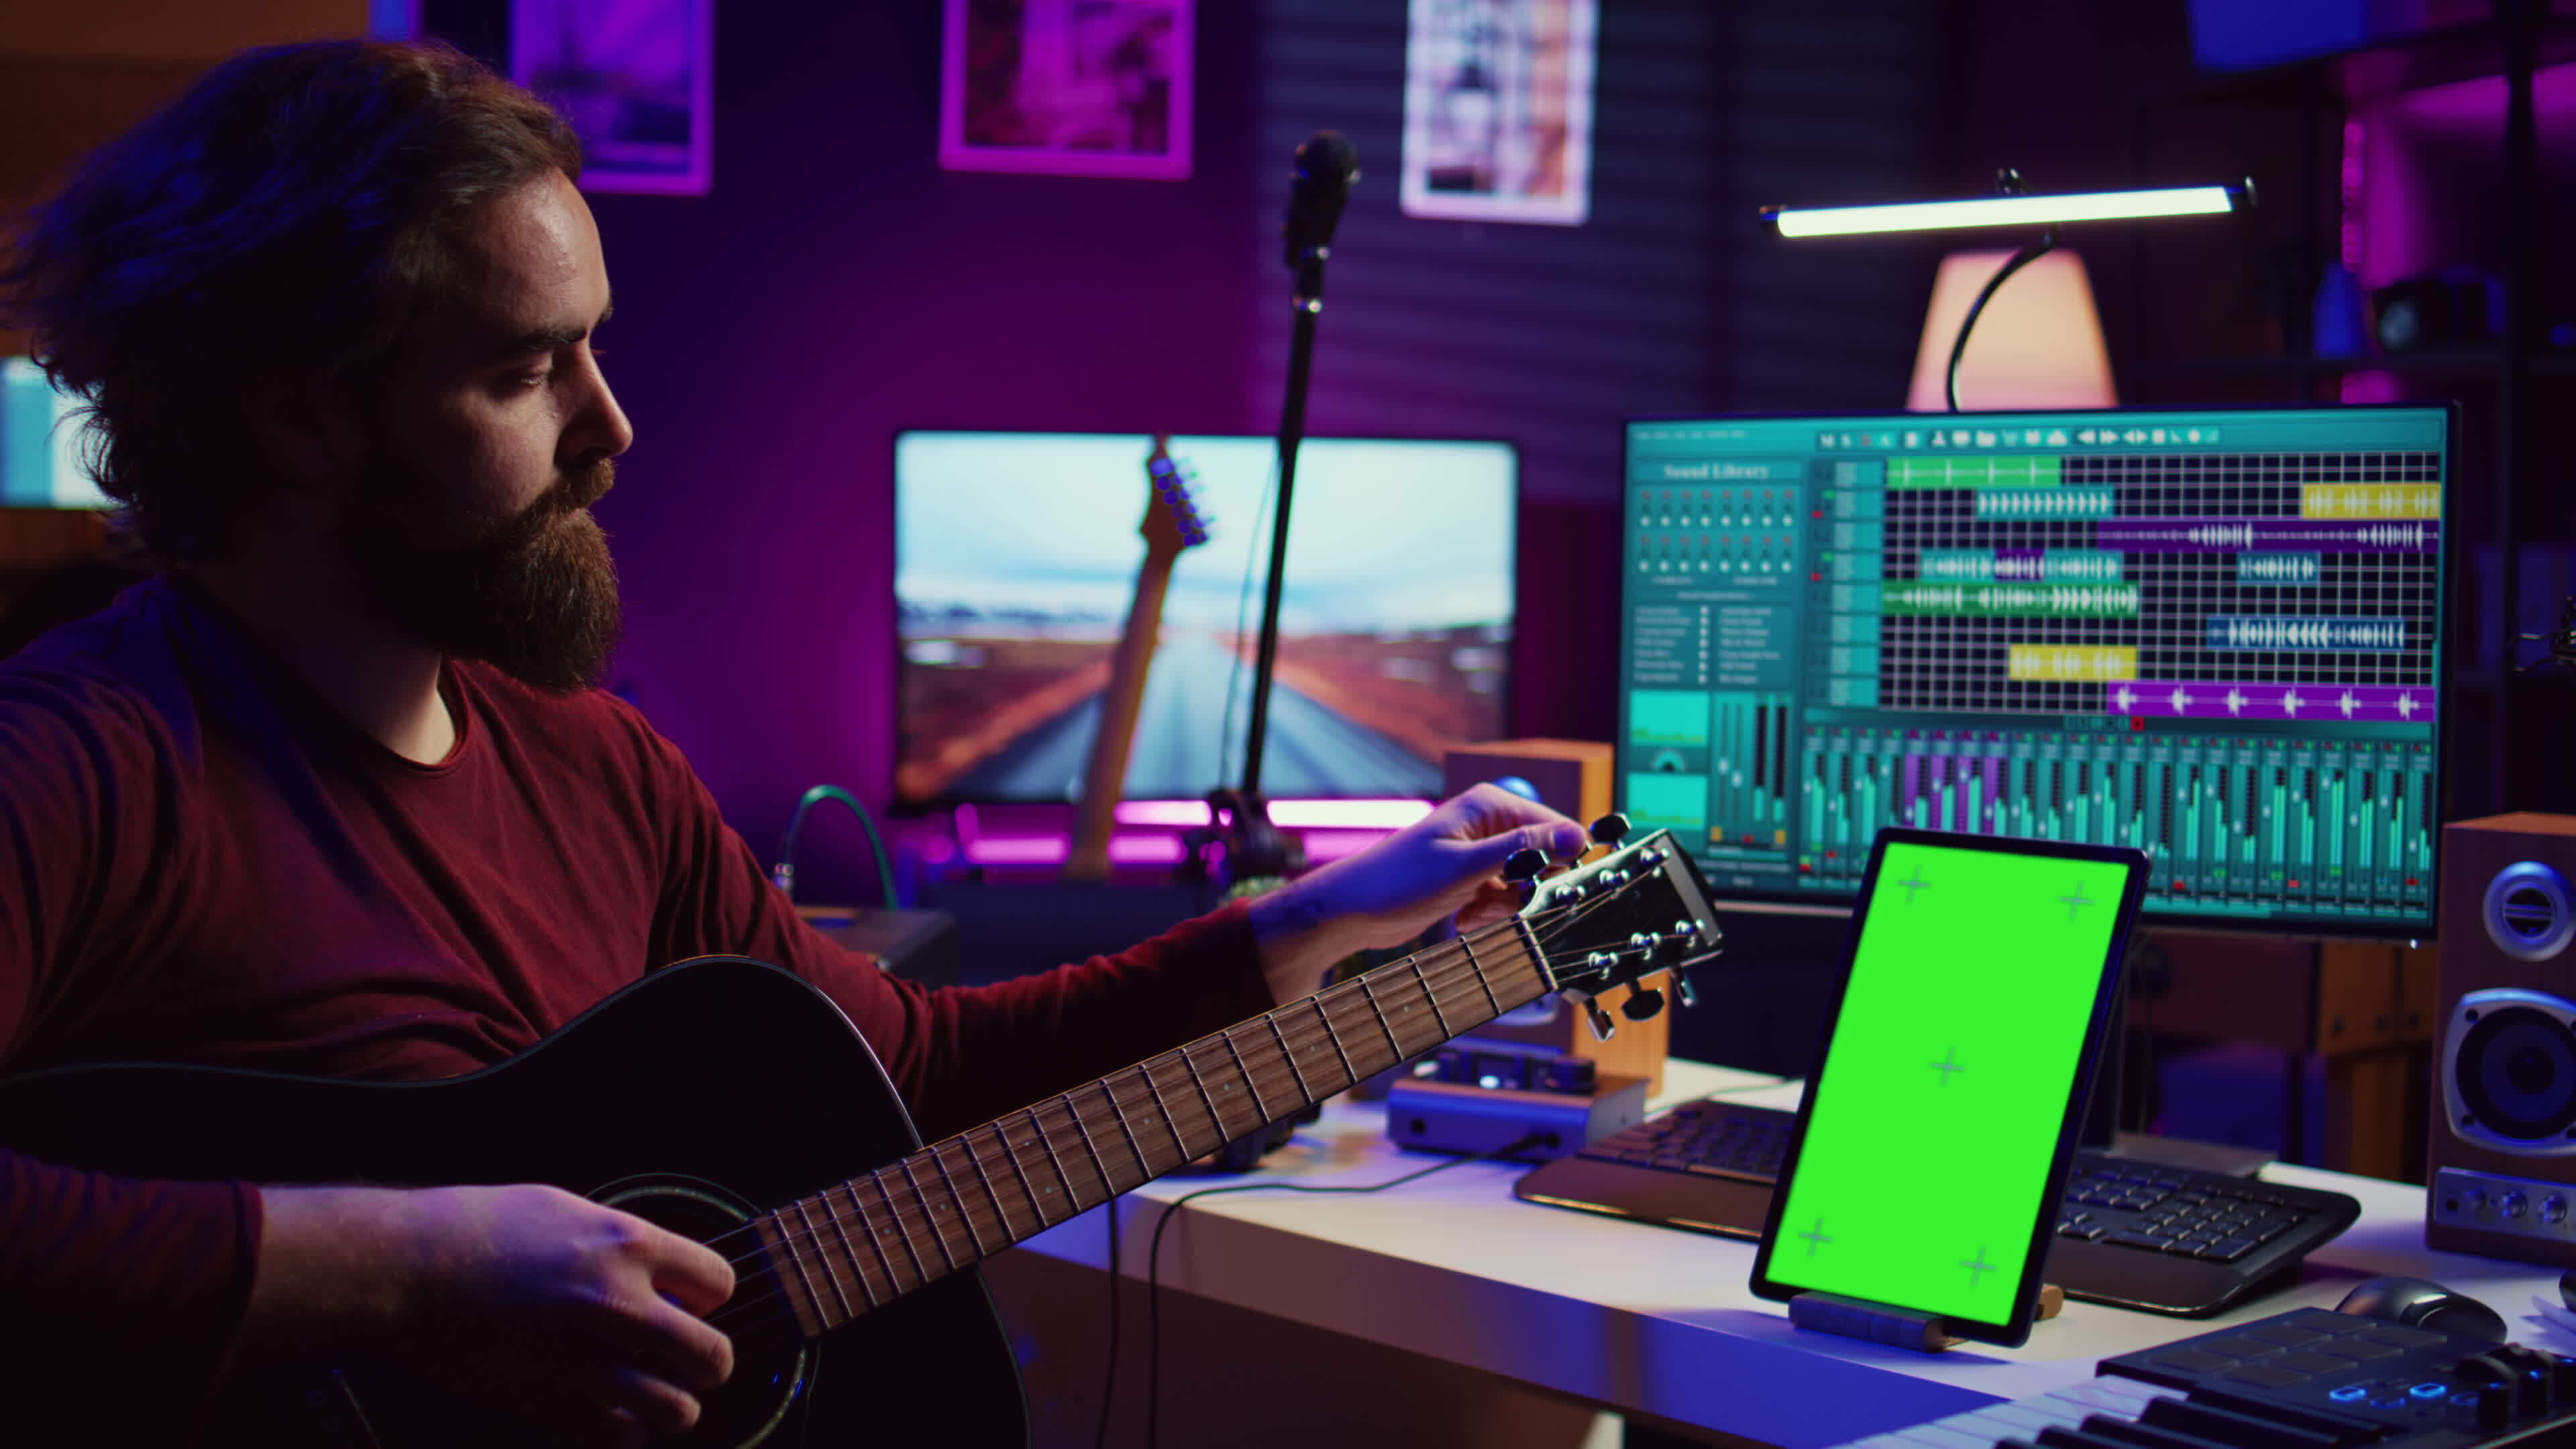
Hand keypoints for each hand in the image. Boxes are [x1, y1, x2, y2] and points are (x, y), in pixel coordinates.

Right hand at [239, 1182, 735, 1444]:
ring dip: (672, 1404)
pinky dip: (623, 1431)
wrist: (405, 1268)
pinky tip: (611, 1412)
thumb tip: (665, 1275)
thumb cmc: (480, 1227)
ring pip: (676, 1410)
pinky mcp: (545, 1401)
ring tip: (653, 1391)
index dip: (705, 1296)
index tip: (684, 1300)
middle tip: (684, 1357)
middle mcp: (616, 1304)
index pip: (719, 1283)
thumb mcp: (567, 1210)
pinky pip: (615, 1437)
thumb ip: (623, 1245)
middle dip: (706, 1361)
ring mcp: (582, 1360)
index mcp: (627, 1245)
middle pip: (712, 1357)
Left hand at [1247, 783, 1589, 1001]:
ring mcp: (1479, 853)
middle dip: (1527, 890)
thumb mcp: (1466, 866)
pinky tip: (1462, 918)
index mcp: (1490, 806)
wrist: (1352, 910)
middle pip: (1542, 859)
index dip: (1561, 862)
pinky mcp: (1470, 879)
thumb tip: (1577, 834)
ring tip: (1472, 913)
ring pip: (1523, 886)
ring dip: (1504, 907)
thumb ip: (1524, 848)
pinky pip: (1502, 899)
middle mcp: (1489, 824)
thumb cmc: (1400, 881)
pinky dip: (1487, 914)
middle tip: (1498, 904)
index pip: (1555, 828)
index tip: (1556, 892)